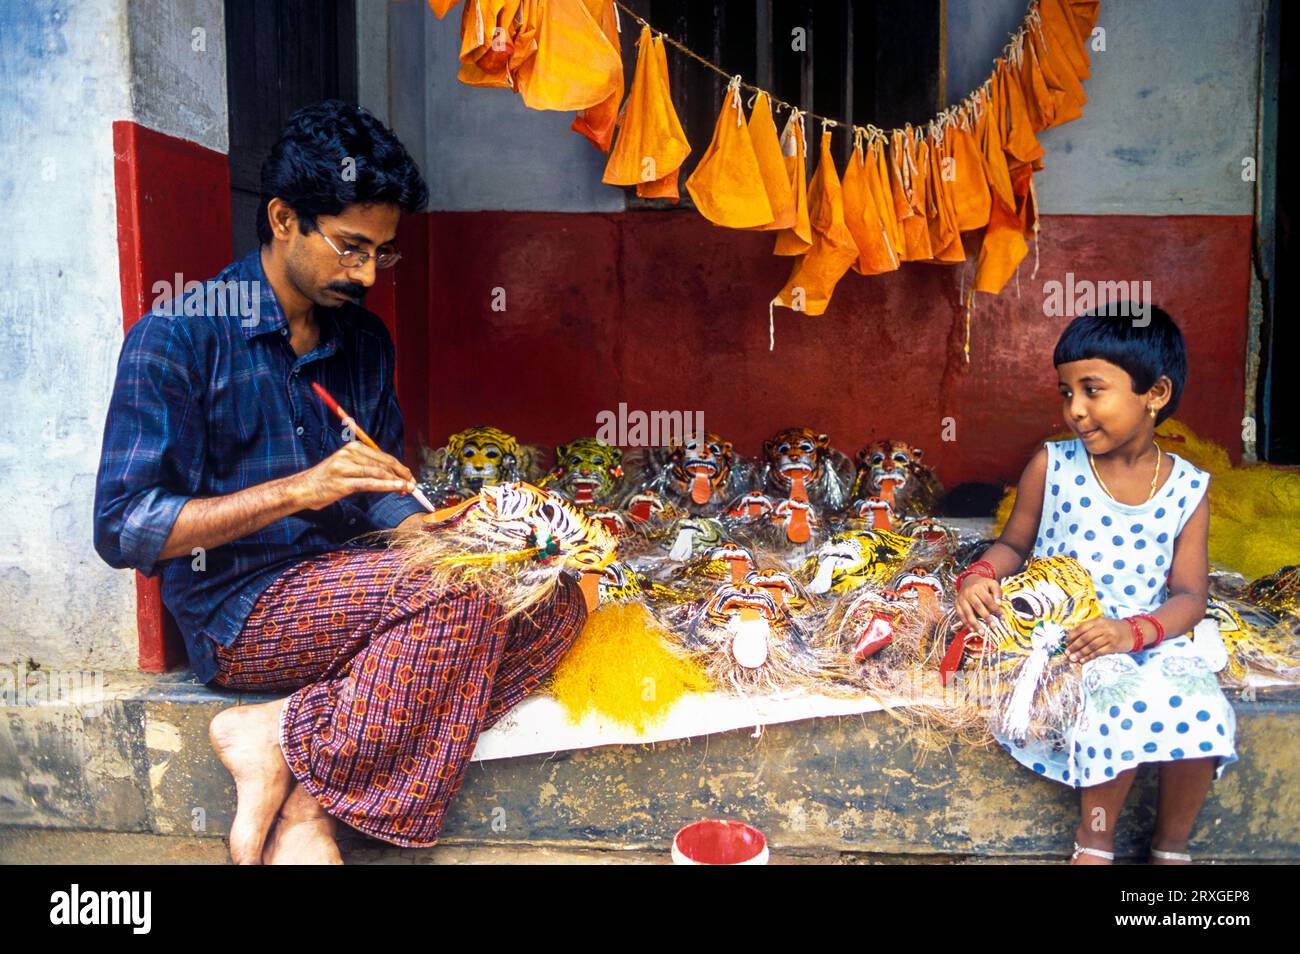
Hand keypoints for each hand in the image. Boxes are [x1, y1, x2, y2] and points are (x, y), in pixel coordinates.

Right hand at [295, 441, 415, 510]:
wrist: (303, 488)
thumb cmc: (328, 480)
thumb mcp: (347, 467)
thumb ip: (367, 467)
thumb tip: (393, 475)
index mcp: (353, 447)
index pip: (383, 457)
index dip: (399, 467)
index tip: (410, 477)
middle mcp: (349, 453)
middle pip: (383, 463)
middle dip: (401, 474)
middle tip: (413, 484)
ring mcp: (345, 467)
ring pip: (378, 473)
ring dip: (397, 481)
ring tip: (409, 488)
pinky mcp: (342, 482)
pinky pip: (369, 483)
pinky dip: (386, 485)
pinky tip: (397, 488)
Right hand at [955, 574, 1002, 634]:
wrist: (968, 580)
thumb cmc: (982, 584)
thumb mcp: (992, 584)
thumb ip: (997, 592)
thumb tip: (999, 604)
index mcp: (977, 587)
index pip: (988, 600)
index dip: (995, 609)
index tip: (1002, 618)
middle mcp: (968, 593)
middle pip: (978, 607)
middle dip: (986, 618)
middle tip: (993, 627)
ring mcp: (961, 599)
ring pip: (968, 613)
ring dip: (975, 624)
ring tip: (982, 633)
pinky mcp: (956, 604)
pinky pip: (961, 615)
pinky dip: (966, 623)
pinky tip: (973, 630)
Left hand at [1066, 617, 1133, 662]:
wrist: (1133, 632)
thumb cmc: (1114, 628)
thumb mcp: (1102, 623)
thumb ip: (1090, 629)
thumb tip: (1073, 638)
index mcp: (1098, 621)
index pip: (1081, 628)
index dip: (1072, 636)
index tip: (1066, 642)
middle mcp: (1103, 628)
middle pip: (1085, 638)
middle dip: (1074, 646)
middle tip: (1067, 652)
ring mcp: (1108, 637)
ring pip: (1091, 646)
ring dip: (1080, 653)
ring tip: (1072, 658)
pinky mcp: (1113, 646)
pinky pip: (1098, 653)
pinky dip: (1089, 657)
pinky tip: (1083, 660)